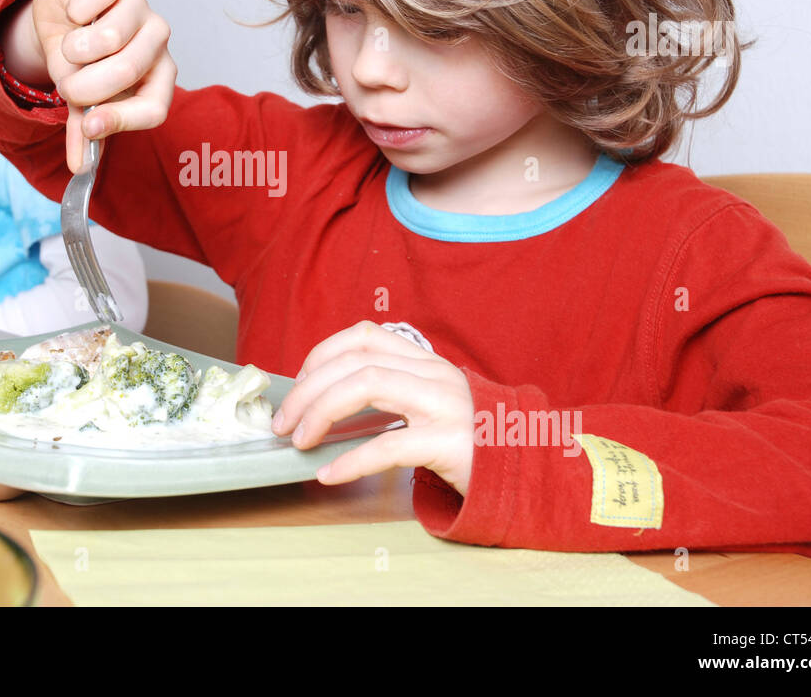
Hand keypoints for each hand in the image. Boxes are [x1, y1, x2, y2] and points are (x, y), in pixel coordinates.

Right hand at [24, 0, 176, 173]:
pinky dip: (75, 11)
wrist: (61, 14)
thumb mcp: (81, 100)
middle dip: (85, 86)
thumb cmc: (81, 59)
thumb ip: (84, 132)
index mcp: (157, 76)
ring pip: (109, 36)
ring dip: (74, 50)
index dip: (121, 120)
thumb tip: (80, 168)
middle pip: (127, 70)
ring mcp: (141, 4)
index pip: (154, 107)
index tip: (88, 126)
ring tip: (69, 49)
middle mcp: (157, 40)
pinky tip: (74, 14)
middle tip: (67, 87)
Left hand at [272, 320, 476, 493]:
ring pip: (367, 386)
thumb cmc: (471, 439)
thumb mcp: (432, 402)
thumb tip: (325, 402)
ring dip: (321, 412)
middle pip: (356, 362)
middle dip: (308, 389)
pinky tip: (329, 474)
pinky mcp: (450, 444)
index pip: (364, 336)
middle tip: (283, 423)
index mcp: (426, 361)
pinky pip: (389, 446)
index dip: (321, 355)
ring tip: (300, 441)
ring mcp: (444, 405)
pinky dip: (351, 460)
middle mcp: (434, 374)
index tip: (298, 384)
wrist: (528, 469)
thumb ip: (392, 392)